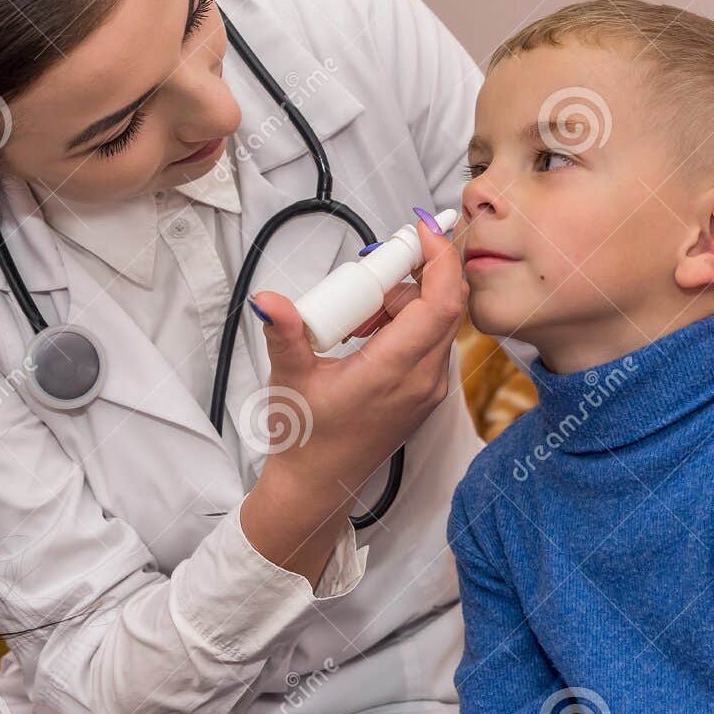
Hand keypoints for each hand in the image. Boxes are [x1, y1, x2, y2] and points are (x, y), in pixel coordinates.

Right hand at [240, 217, 466, 576]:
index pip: (441, 303)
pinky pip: (429, 341)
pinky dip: (406, 322)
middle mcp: (423, 380)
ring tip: (357, 314)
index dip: (439, 259)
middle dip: (416, 273)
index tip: (420, 229)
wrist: (317, 484)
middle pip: (445, 306)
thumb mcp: (290, 379)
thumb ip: (285, 333)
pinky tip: (367, 332)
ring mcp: (428, 389)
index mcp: (396, 372)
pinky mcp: (424, 393)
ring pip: (436, 322)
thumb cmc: (306, 437)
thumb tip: (268, 299)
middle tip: (375, 264)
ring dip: (405, 301)